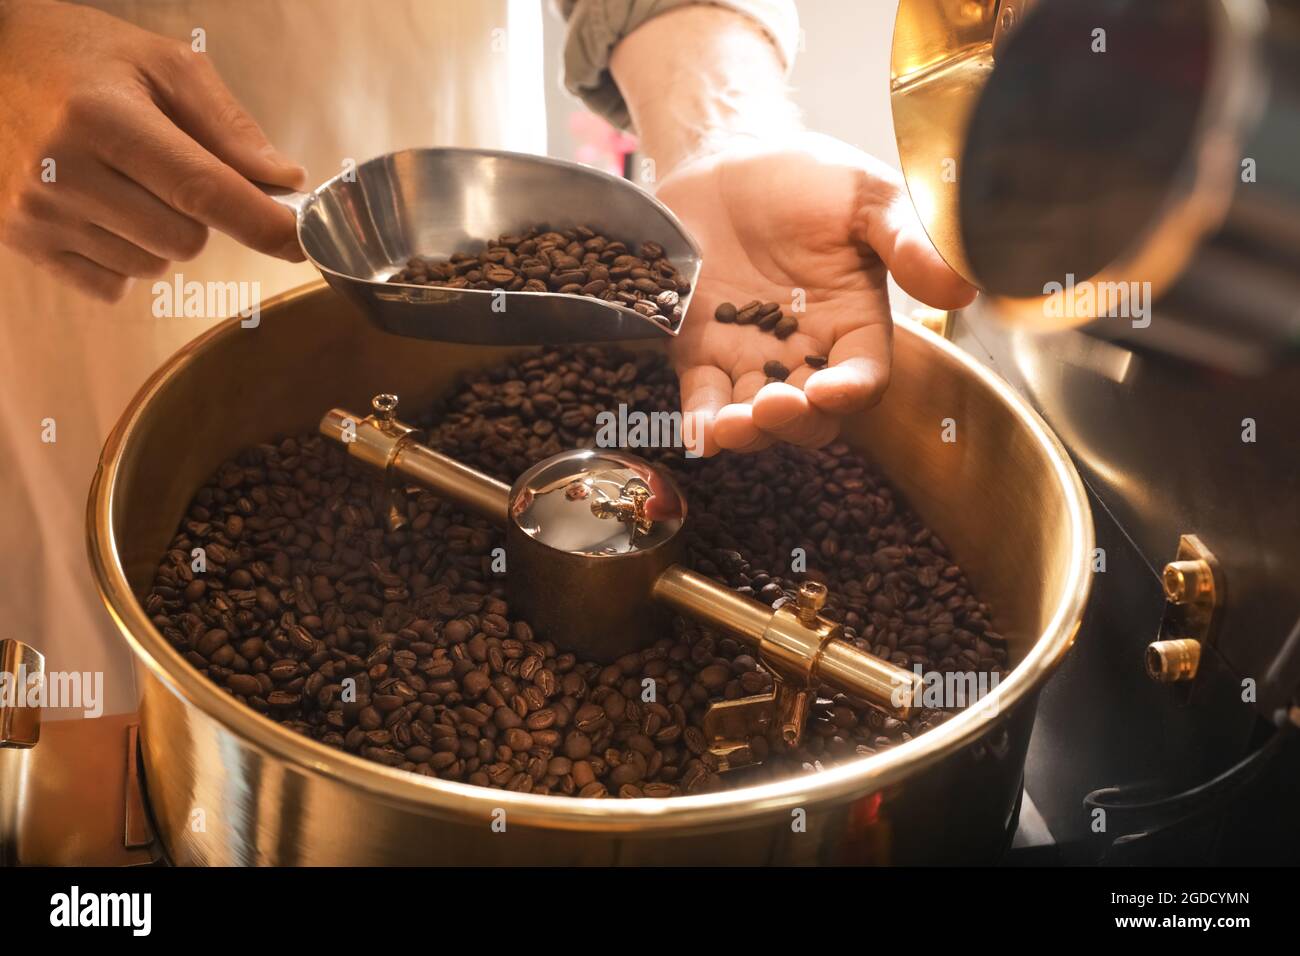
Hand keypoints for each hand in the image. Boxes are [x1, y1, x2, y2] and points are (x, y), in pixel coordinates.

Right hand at [0, 0, 305, 301]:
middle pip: (186, 240)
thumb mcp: (161, 65)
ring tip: (126, 183)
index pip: (204, 190)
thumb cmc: (80, 58)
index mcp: (104, 117)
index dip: (263, 224)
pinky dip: (123, 259)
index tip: (302, 242)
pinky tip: (101, 211)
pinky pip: (112, 286)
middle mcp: (63, 171)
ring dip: (160, 236)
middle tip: (170, 171)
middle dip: (199, 215)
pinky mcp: (20, 241)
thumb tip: (284, 182)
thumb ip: (228, 125)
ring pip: (153, 267)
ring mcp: (36, 213)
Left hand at [659, 132, 974, 454]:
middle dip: (794, 421)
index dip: (849, 390)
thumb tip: (961, 285)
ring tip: (731, 426)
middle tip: (774, 405)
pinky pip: (702, 398)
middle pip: (811, 415)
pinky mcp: (700, 353)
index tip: (829, 388)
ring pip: (756, 418)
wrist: (727, 158)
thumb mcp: (865, 196)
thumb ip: (908, 240)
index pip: (863, 376)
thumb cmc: (806, 178)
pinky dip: (699, 420)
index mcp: (854, 324)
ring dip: (746, 431)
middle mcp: (805, 353)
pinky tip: (697, 434)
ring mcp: (750, 357)